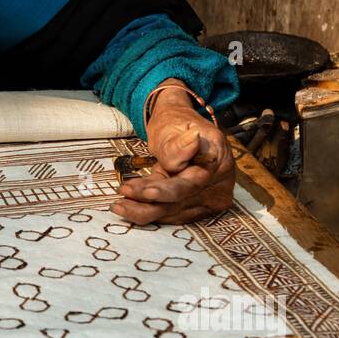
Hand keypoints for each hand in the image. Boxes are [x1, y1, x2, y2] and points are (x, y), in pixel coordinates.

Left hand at [111, 85, 234, 225]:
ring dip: (144, 210)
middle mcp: (219, 181)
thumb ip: (178, 143)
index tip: (148, 191)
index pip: (193, 181)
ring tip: (119, 204)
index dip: (169, 190)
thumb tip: (192, 141)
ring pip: (175, 211)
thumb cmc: (175, 124)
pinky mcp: (197, 205)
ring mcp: (211, 197)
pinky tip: (129, 205)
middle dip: (150, 202)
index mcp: (218, 157)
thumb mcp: (172, 126)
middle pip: (183, 200)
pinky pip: (172, 213)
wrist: (180, 131)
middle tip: (122, 199)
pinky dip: (149, 210)